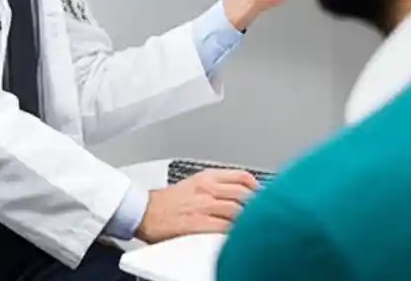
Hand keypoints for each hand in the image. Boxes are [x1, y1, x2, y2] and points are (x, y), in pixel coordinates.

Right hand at [135, 169, 260, 242]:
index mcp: (206, 178)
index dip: (257, 186)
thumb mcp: (193, 183)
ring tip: (256, 224)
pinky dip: (236, 231)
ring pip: (238, 209)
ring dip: (250, 218)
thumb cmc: (166, 202)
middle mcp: (207, 189)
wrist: (144, 212)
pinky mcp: (199, 223)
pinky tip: (240, 234)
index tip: (265, 195)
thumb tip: (237, 191)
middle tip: (266, 212)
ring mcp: (204, 206)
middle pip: (244, 193)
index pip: (242, 177)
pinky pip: (225, 226)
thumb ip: (215, 185)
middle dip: (258, 204)